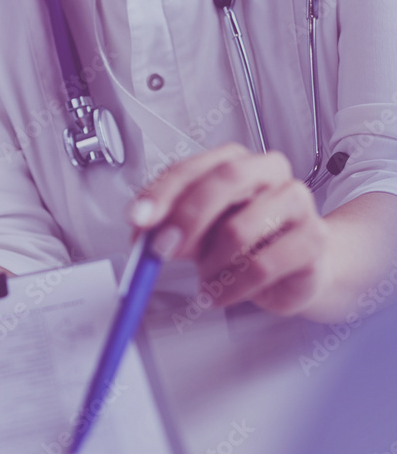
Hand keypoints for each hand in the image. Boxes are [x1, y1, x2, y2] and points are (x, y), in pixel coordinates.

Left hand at [127, 143, 334, 315]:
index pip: (193, 168)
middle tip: (162, 249)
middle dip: (186, 218)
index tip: (139, 218)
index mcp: (235, 161)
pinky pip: (261, 267)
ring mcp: (297, 202)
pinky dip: (231, 287)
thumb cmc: (246, 243)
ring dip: (210, 264)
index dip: (162, 193)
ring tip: (207, 278)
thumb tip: (145, 231)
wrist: (299, 268)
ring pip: (239, 230)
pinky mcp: (313, 239)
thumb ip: (171, 225)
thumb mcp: (198, 231)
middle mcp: (269, 172)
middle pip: (225, 181)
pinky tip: (223, 293)